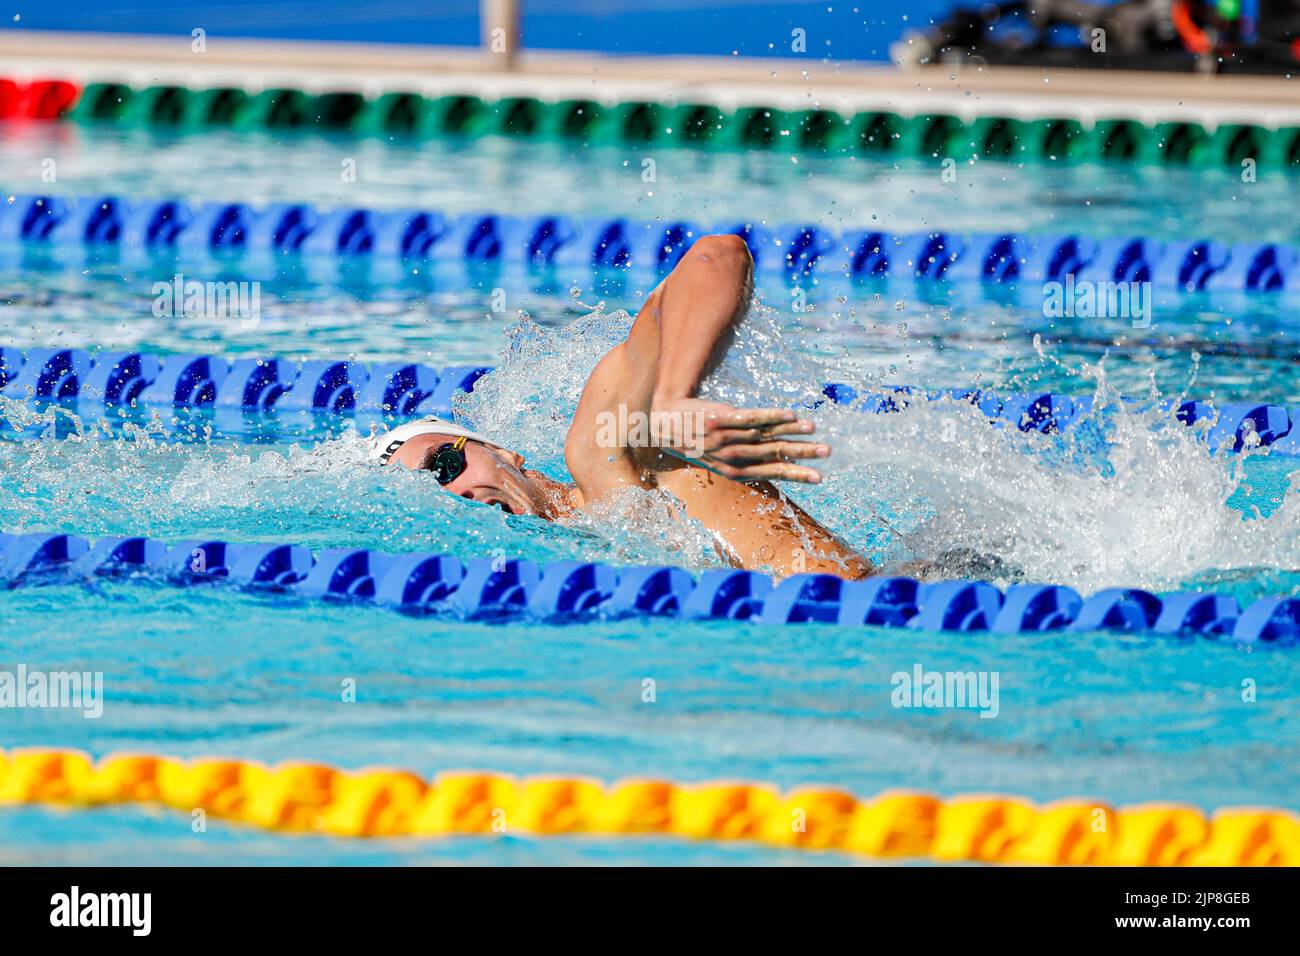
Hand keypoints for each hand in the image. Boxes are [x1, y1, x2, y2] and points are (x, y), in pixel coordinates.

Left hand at [648, 397, 828, 482]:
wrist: (665, 425)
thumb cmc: (694, 443)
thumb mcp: (717, 460)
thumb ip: (742, 461)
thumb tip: (770, 459)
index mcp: (734, 471)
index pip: (772, 473)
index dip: (796, 475)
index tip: (819, 478)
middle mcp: (734, 457)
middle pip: (775, 455)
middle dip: (802, 455)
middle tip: (826, 453)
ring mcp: (728, 438)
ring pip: (766, 436)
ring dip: (792, 431)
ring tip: (814, 429)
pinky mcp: (723, 419)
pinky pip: (753, 418)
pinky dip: (772, 416)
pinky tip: (790, 413)